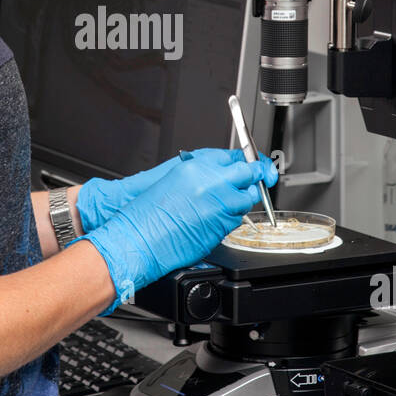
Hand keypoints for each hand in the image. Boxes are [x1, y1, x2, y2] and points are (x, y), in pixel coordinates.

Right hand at [80, 148, 277, 313]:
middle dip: (253, 179)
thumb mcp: (174, 179)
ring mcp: (219, 206)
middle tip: (253, 182)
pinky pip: (236, 221)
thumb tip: (224, 173)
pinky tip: (211, 221)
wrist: (138, 238)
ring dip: (240, 202)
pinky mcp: (220, 228)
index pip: (238, 157)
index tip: (257, 165)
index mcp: (198, 167)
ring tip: (218, 207)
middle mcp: (212, 184)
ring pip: (246, 200)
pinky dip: (229, 220)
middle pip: (249, 174)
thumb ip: (203, 173)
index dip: (251, 161)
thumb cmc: (148, 212)